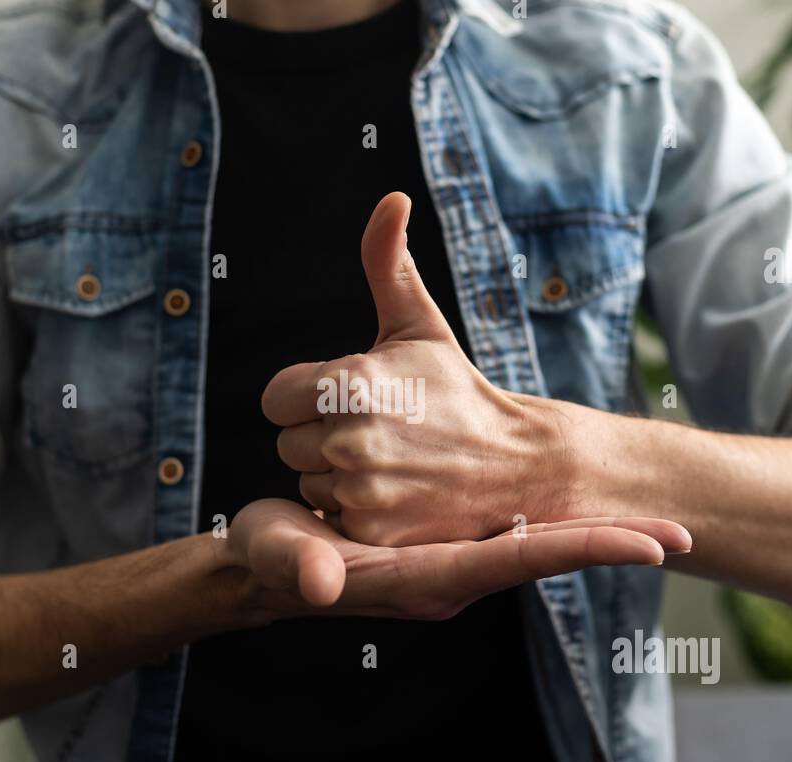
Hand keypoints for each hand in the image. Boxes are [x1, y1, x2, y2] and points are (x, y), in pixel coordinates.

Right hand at [226, 498, 690, 619]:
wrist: (267, 564)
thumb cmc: (272, 560)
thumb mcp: (280, 556)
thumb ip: (301, 567)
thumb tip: (323, 583)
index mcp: (427, 576)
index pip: (522, 560)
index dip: (585, 549)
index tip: (651, 545)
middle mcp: (452, 572)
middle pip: (547, 553)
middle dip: (611, 543)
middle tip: (684, 530)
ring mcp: (454, 557)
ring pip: (537, 540)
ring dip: (591, 529)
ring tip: (656, 517)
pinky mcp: (446, 537)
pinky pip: (514, 529)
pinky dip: (553, 518)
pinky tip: (579, 498)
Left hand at [262, 191, 569, 546]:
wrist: (516, 464)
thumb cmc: (456, 390)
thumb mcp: (420, 325)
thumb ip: (389, 261)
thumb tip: (392, 197)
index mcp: (351, 381)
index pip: (275, 398)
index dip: (304, 398)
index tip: (344, 399)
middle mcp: (350, 439)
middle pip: (288, 444)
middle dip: (321, 436)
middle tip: (378, 432)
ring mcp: (362, 491)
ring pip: (308, 482)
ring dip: (336, 476)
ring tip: (389, 463)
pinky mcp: (372, 532)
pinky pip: (330, 518)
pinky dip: (354, 512)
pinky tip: (395, 495)